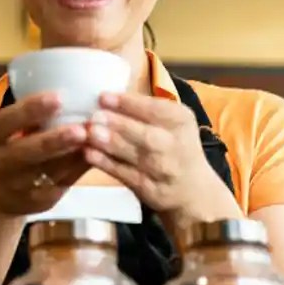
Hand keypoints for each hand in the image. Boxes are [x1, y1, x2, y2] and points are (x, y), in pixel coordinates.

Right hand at [0, 92, 91, 215]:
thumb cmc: (9, 148)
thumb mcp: (6, 130)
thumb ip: (30, 114)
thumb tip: (74, 84)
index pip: (7, 121)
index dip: (31, 109)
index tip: (58, 97)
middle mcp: (1, 162)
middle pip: (27, 152)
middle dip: (55, 140)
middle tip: (81, 128)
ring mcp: (19, 185)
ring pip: (50, 171)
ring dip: (74, 156)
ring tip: (97, 140)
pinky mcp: (39, 201)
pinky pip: (64, 183)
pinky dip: (80, 168)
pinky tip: (97, 155)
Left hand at [85, 92, 239, 224]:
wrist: (193, 190)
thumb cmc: (175, 146)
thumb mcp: (173, 121)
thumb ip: (147, 108)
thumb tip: (108, 94)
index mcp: (181, 120)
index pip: (156, 110)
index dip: (129, 104)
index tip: (103, 96)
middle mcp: (176, 145)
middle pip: (147, 135)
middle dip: (119, 125)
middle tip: (94, 116)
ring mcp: (164, 169)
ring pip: (135, 156)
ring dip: (111, 145)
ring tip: (89, 133)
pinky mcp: (151, 189)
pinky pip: (127, 175)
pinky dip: (107, 164)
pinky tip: (89, 154)